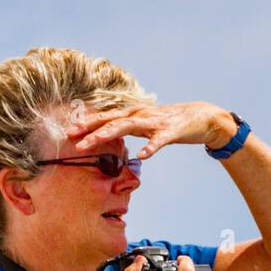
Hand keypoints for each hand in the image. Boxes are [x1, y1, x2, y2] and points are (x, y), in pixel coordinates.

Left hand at [68, 101, 235, 159]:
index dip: (87, 123)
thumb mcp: (144, 125)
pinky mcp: (170, 131)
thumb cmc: (169, 122)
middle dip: (90, 129)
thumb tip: (107, 136)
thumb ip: (127, 129)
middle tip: (72, 137)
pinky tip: (142, 156)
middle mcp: (140, 114)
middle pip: (110, 121)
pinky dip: (150, 147)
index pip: (106, 118)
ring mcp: (154, 122)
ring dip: (107, 134)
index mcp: (133, 114)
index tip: (69, 131)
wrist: (201, 117)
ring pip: (127, 126)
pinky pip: (158, 140)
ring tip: (91, 143)